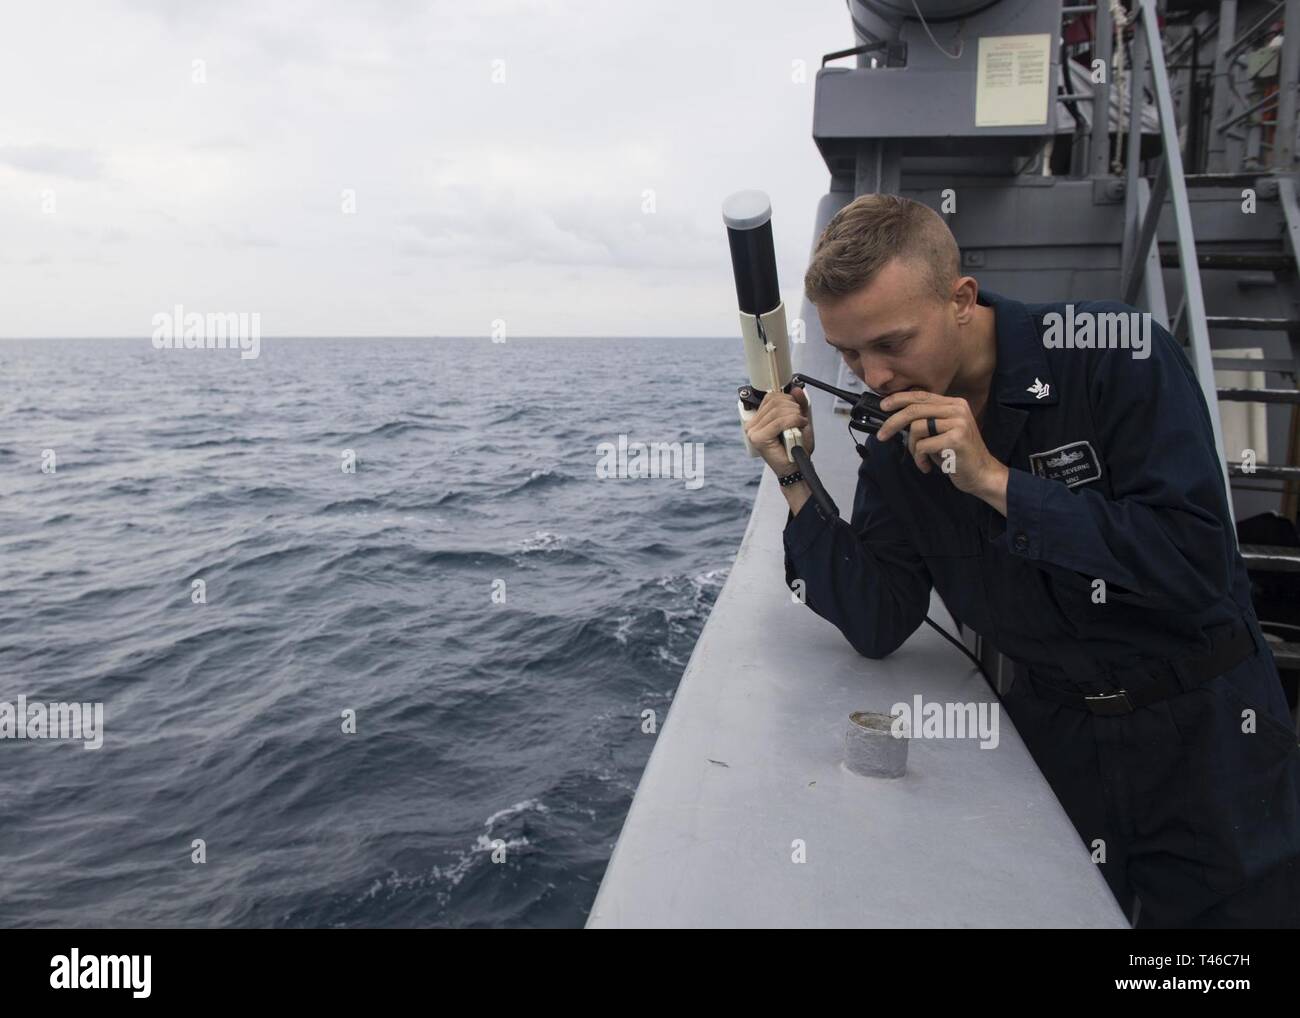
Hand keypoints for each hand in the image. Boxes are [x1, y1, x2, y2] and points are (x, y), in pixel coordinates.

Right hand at [743, 385, 813, 474]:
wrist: (795, 468)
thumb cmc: (795, 447)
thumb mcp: (799, 420)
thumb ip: (798, 404)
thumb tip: (795, 389)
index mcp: (758, 419)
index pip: (770, 398)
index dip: (788, 398)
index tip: (797, 408)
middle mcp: (752, 425)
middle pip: (774, 402)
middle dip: (793, 407)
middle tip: (800, 418)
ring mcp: (753, 432)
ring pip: (778, 411)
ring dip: (795, 415)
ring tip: (800, 424)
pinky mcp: (759, 438)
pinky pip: (779, 422)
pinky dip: (793, 421)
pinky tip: (799, 425)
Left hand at [875, 390, 1007, 504]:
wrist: (982, 474)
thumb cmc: (957, 455)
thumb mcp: (941, 432)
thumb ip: (925, 421)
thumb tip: (895, 418)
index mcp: (954, 404)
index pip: (921, 395)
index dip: (899, 399)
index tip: (883, 406)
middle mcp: (958, 409)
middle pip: (914, 409)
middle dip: (892, 423)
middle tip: (881, 435)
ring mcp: (958, 423)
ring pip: (916, 428)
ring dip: (912, 448)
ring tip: (920, 458)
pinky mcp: (956, 439)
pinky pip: (923, 446)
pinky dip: (920, 459)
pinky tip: (927, 466)